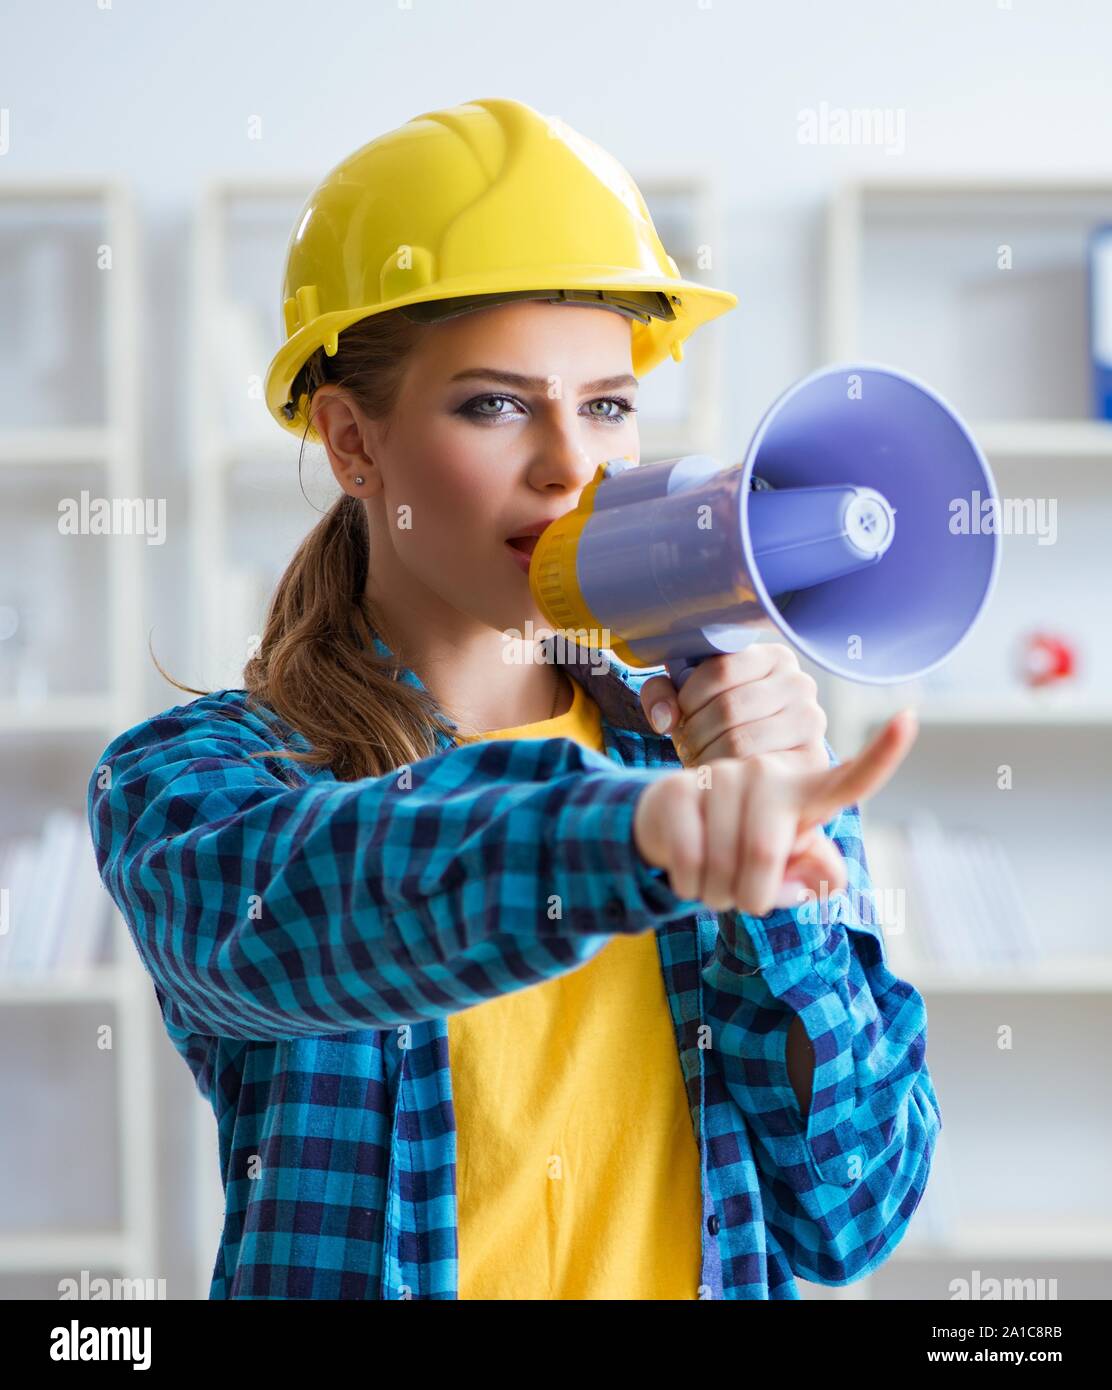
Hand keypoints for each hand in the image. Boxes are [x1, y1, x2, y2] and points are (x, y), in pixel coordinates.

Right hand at [633, 709, 917, 915]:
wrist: (675, 833)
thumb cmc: (743, 849)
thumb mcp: (787, 869)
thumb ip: (815, 875)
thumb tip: (819, 880)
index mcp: (804, 793)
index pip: (850, 779)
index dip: (881, 754)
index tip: (908, 719)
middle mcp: (765, 775)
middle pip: (765, 856)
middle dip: (751, 896)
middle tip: (741, 893)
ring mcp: (720, 777)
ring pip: (723, 866)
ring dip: (717, 894)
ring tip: (714, 877)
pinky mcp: (677, 789)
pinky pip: (688, 861)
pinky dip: (688, 885)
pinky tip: (689, 870)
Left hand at [640, 644, 828, 775]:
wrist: (759, 766)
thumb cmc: (719, 725)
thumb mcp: (689, 698)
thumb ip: (663, 693)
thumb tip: (663, 718)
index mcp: (773, 657)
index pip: (720, 669)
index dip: (688, 697)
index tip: (682, 712)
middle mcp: (800, 684)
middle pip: (728, 709)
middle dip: (694, 732)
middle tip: (686, 745)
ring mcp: (810, 722)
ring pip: (739, 741)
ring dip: (706, 756)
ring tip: (700, 759)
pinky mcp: (812, 760)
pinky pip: (754, 769)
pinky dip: (726, 774)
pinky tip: (721, 773)